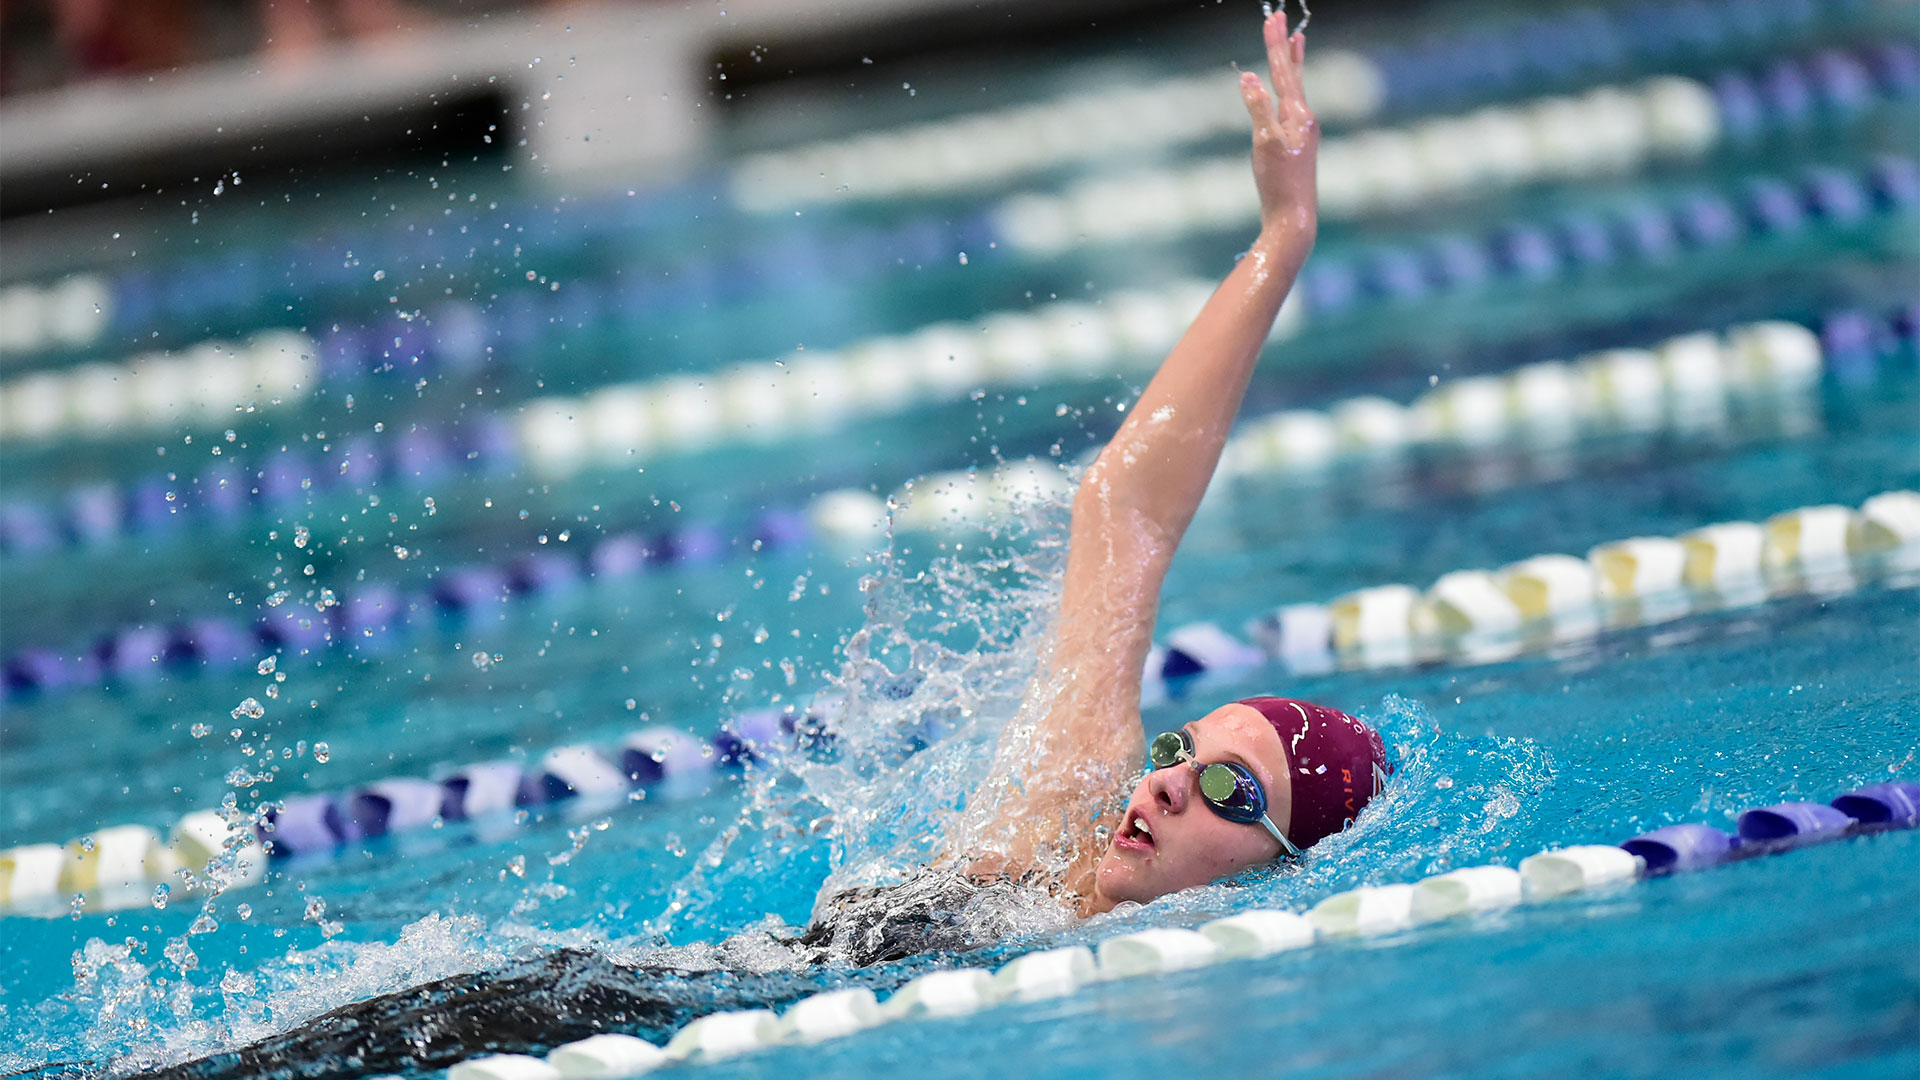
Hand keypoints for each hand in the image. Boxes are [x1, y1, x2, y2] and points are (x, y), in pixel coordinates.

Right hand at [1239, 13, 1317, 239]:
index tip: (1273, 19)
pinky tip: (1285, 95)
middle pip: (1294, 75)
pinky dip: (1287, 91)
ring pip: (1295, 90)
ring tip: (1296, 44)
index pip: (1284, 71)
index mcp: (1299, 115)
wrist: (1293, 218)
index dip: (1275, 45)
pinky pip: (1290, 108)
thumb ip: (1258, 107)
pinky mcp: (1296, 147)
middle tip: (1283, 21)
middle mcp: (1305, 120)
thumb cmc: (1279, 183)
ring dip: (1292, 65)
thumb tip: (1248, 77)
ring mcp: (1303, 133)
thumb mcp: (1264, 142)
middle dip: (1285, 48)